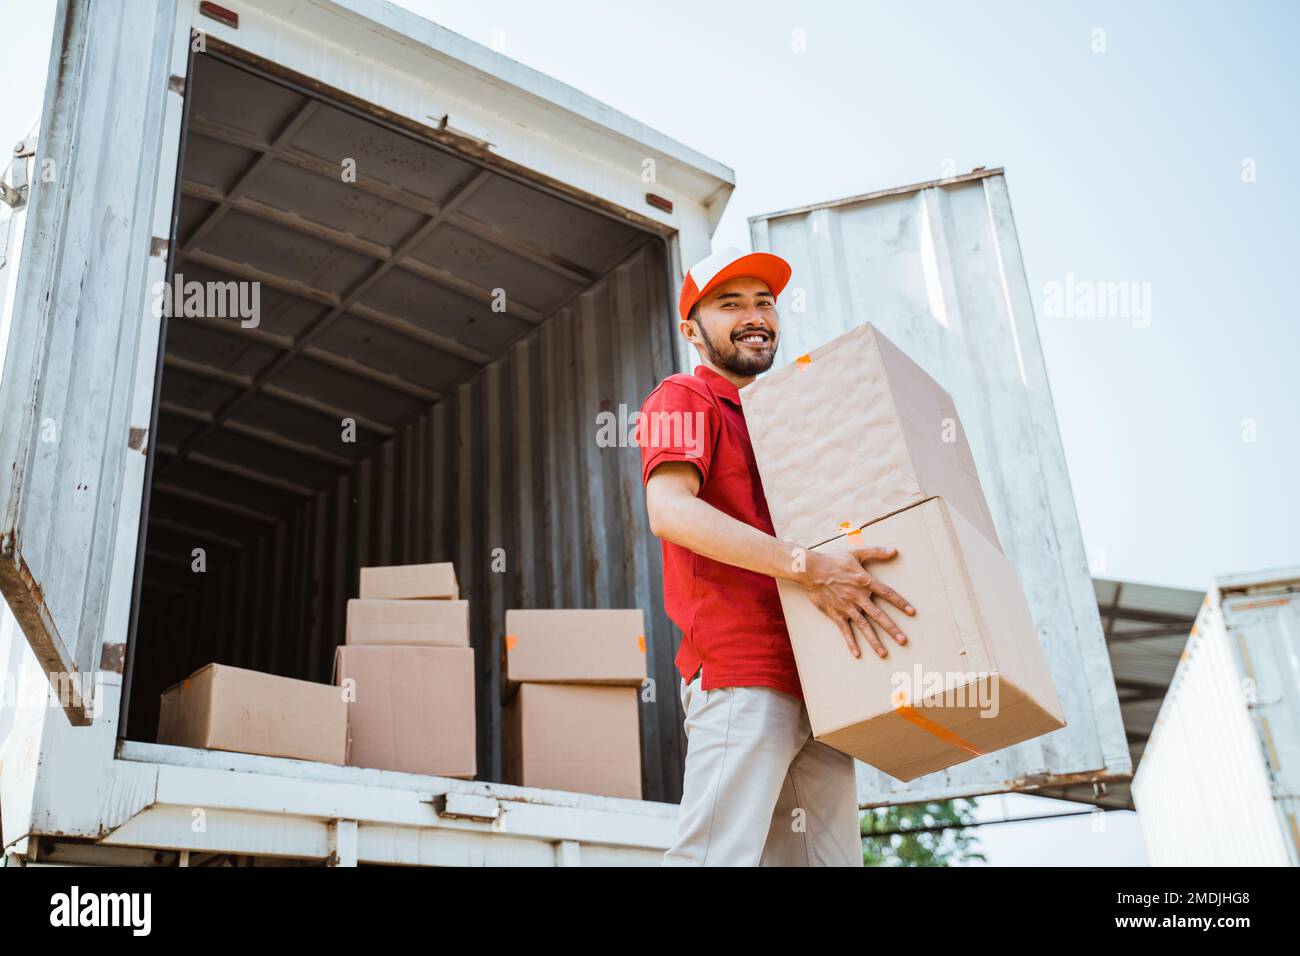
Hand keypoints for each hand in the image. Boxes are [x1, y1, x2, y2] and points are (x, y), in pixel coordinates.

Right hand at [798, 547, 914, 658]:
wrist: (811, 570)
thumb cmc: (833, 560)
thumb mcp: (856, 552)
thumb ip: (876, 552)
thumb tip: (894, 550)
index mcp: (865, 582)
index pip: (887, 593)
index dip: (900, 603)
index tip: (912, 612)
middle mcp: (858, 597)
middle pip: (878, 616)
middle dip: (892, 629)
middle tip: (903, 640)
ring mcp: (847, 607)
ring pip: (864, 627)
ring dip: (874, 641)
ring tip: (884, 654)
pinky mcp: (836, 614)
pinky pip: (845, 631)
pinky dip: (851, 642)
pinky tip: (857, 654)